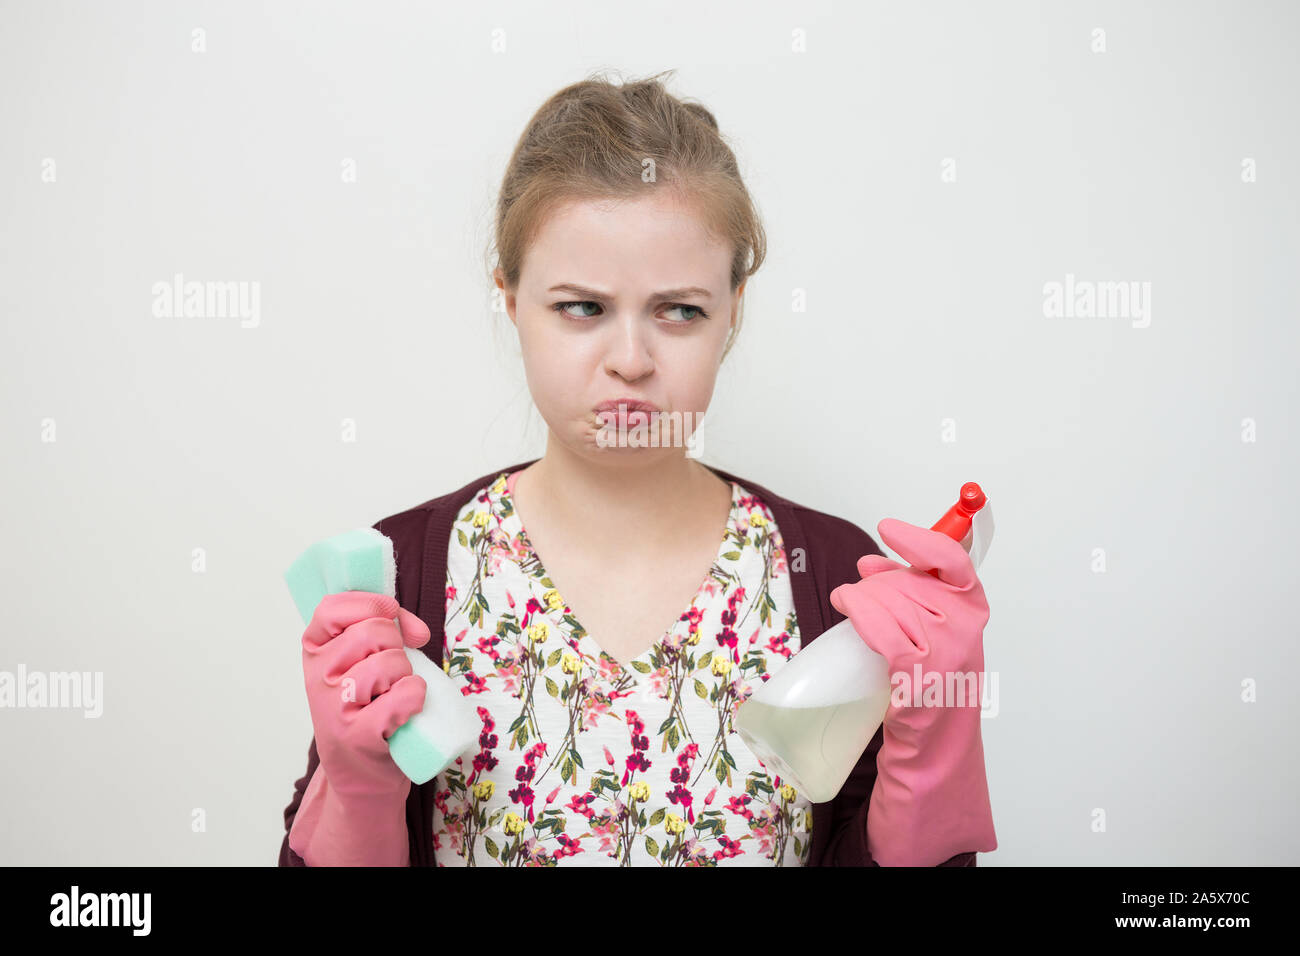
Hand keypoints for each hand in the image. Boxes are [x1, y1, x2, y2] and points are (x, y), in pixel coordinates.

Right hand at [300, 591, 430, 800]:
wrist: (361, 771)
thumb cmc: (367, 706)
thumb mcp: (359, 660)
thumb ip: (382, 628)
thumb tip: (416, 631)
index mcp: (314, 650)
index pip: (333, 606)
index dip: (371, 605)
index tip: (389, 617)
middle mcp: (317, 675)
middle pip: (374, 630)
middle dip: (396, 646)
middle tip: (390, 672)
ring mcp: (333, 706)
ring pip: (391, 662)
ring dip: (405, 676)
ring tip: (391, 696)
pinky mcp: (356, 734)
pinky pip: (404, 695)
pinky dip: (414, 699)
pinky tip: (402, 712)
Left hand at [829, 517, 989, 727]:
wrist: (934, 736)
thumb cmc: (931, 674)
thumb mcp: (930, 624)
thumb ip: (908, 589)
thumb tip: (869, 563)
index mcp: (972, 605)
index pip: (951, 558)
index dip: (918, 540)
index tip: (888, 528)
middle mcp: (965, 625)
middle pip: (906, 580)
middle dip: (875, 583)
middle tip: (860, 594)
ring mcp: (945, 650)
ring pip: (888, 601)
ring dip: (859, 597)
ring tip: (847, 602)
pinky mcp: (919, 674)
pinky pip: (881, 628)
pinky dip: (859, 610)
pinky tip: (845, 603)